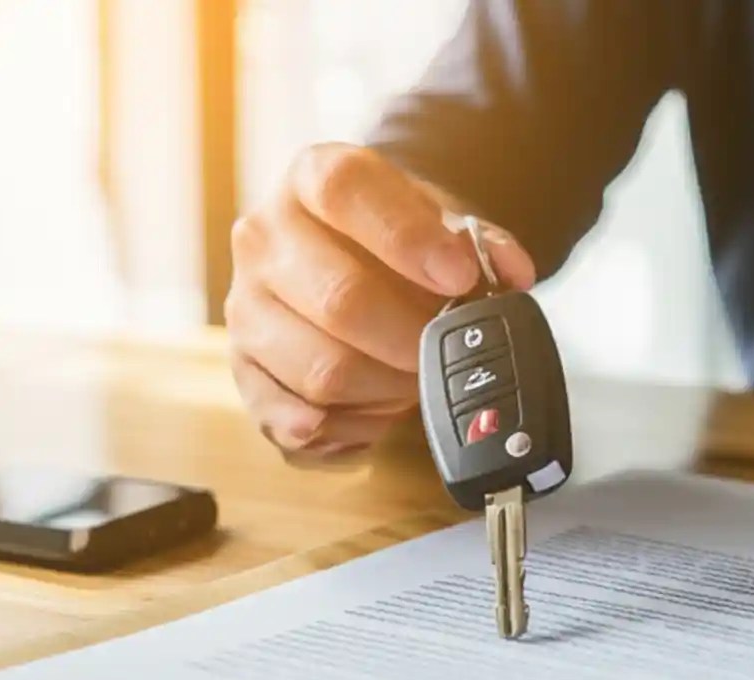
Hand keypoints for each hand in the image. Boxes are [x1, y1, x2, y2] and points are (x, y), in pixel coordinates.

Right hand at [226, 143, 535, 458]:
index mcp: (312, 179)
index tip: (459, 276)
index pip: (345, 192)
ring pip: (323, 371)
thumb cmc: (393, 242)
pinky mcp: (241, 367)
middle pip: (339, 299)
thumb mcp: (440, 223)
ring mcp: (244, 305)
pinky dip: (350, 427)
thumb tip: (512, 272)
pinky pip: (297, 418)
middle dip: (411, 339)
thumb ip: (481, 243)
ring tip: (415, 380)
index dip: (407, 238)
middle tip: (443, 350)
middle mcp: (264, 236)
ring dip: (388, 390)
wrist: (342, 257)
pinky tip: (377, 410)